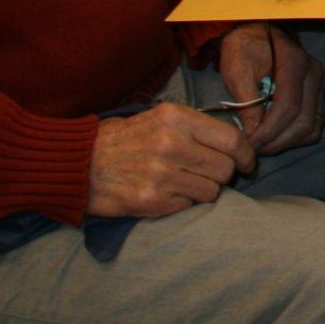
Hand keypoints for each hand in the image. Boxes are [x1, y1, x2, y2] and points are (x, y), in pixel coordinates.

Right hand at [87, 106, 249, 217]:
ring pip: (211, 191)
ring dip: (203, 190)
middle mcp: (171, 144)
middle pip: (225, 169)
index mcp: (176, 118)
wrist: (77, 163)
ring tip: (182, 183)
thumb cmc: (123, 139)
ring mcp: (161, 175)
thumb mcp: (159, 117)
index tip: (247, 162)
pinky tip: (164, 193)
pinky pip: (187, 206)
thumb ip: (195, 127)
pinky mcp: (150, 201)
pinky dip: (182, 202)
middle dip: (223, 174)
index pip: (232, 139)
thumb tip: (234, 142)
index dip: (246, 154)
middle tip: (209, 174)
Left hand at [215, 23, 324, 155]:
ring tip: (262, 144)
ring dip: (286, 143)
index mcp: (294, 63)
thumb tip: (251, 133)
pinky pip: (315, 126)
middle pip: (303, 122)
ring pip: (312, 128)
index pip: (288, 106)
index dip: (268, 131)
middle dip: (276, 142)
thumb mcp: (236, 68)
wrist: (259, 32)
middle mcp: (313, 74)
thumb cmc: (244, 48)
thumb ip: (245, 100)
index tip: (248, 143)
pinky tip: (275, 136)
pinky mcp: (318, 95)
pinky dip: (296, 137)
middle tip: (252, 149)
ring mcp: (319, 85)